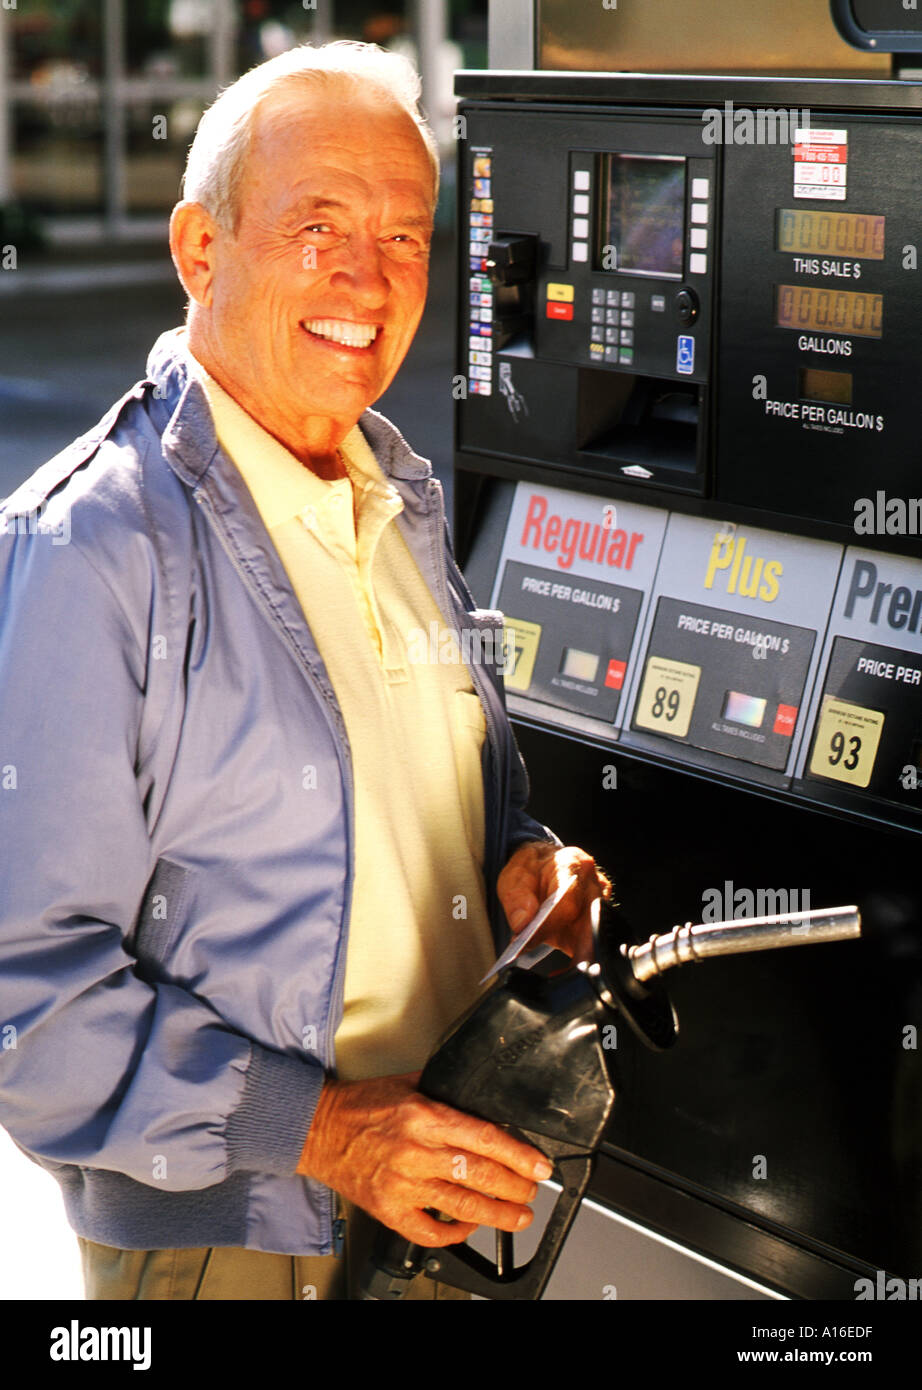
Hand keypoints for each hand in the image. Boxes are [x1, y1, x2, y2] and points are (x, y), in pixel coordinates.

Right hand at [295, 1072, 552, 1246]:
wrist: (318, 1129)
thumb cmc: (363, 1105)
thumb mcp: (410, 1082)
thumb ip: (447, 1090)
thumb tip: (484, 1098)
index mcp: (424, 1116)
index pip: (484, 1138)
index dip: (518, 1155)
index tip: (539, 1166)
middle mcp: (416, 1152)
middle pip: (479, 1175)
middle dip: (515, 1187)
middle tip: (532, 1191)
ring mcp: (402, 1185)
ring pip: (461, 1206)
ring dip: (497, 1214)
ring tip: (518, 1216)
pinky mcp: (388, 1209)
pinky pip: (428, 1231)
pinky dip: (454, 1233)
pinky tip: (469, 1227)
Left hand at [497, 841, 611, 964]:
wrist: (544, 865)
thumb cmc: (532, 870)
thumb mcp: (515, 876)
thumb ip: (517, 898)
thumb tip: (522, 924)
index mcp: (574, 865)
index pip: (568, 900)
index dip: (550, 925)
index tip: (529, 942)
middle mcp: (594, 886)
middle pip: (592, 923)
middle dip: (575, 952)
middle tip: (553, 974)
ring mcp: (601, 906)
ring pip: (599, 939)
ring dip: (579, 961)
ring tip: (556, 978)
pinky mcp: (598, 926)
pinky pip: (595, 948)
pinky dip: (579, 965)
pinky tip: (562, 976)